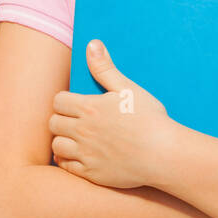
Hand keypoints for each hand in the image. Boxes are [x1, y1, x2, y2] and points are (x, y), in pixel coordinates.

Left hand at [49, 41, 176, 189]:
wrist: (163, 154)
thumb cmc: (149, 118)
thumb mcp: (128, 88)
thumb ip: (105, 68)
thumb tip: (91, 44)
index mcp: (89, 108)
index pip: (58, 100)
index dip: (64, 100)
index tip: (75, 102)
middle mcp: (82, 131)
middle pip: (53, 123)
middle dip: (61, 118)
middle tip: (75, 119)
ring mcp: (85, 154)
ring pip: (56, 145)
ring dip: (62, 139)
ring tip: (75, 137)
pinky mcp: (91, 173)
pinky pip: (66, 166)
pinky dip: (66, 159)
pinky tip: (78, 154)